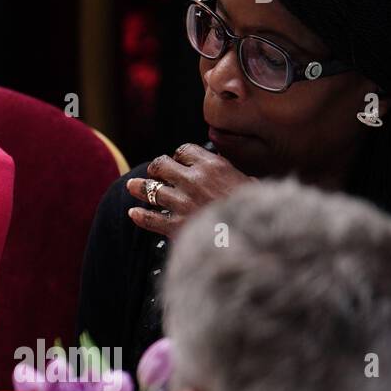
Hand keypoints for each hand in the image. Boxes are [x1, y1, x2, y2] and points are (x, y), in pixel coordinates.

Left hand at [126, 143, 252, 239]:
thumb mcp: (250, 182)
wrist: (256, 239)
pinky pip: (150, 219)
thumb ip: (229, 172)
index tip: (177, 160)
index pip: (184, 150)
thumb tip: (218, 163)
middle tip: (155, 173)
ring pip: (150, 190)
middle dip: (156, 168)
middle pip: (161, 165)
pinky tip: (133, 213)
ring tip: (132, 186)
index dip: (178, 155)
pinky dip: (140, 216)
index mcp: (212, 166)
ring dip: (139, 187)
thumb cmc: (258, 211)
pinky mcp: (175, 226)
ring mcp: (181, 203)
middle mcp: (193, 181)